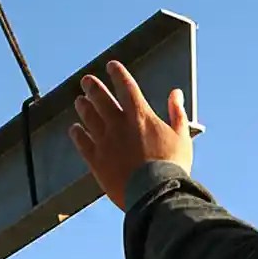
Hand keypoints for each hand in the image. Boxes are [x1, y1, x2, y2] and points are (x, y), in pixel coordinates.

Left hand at [69, 60, 192, 209]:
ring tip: (79, 100)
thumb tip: (176, 93)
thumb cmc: (173, 165)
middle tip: (86, 80)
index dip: (118, 74)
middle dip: (93, 87)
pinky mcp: (96, 161)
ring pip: (89, 118)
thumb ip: (177, 113)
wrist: (154, 193)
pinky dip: (77, 134)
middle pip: (101, 99)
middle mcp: (119, 125)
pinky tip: (74, 129)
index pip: (126, 87)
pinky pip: (82, 143)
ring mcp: (105, 142)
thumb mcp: (183, 136)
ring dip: (83, 107)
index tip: (111, 65)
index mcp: (141, 116)